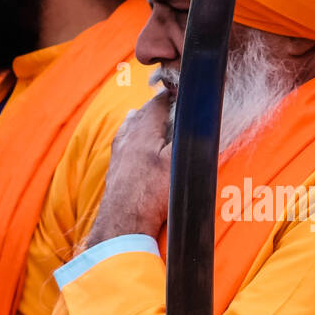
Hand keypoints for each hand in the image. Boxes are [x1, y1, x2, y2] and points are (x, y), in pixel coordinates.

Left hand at [84, 92, 172, 246]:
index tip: (183, 92)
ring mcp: (118, 152)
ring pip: (129, 127)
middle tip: (171, 104)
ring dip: (140, 121)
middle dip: (157, 107)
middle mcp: (127, 136)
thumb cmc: (152, 193)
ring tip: (149, 118)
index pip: (158, 102)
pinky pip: (122, 143)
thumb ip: (187, 136)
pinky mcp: (114, 168)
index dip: (172, 95)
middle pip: (142, 112)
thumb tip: (200, 117)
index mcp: (144, 129)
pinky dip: (130, 137)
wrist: (124, 222)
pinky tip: (132, 145)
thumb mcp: (178, 161)